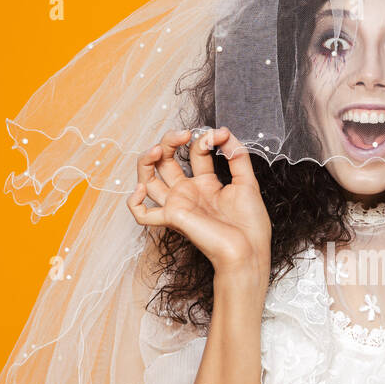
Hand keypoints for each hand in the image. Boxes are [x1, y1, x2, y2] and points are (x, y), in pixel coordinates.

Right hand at [127, 126, 270, 278]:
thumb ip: (237, 156)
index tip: (218, 134)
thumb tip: (224, 133)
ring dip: (146, 160)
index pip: (195, 153)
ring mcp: (178, 204)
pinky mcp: (172, 218)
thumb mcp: (247, 182)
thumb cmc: (250, 225)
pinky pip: (142, 215)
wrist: (249, 251)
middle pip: (166, 161)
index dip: (204, 139)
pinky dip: (134, 202)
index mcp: (206, 184)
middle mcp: (189, 192)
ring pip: (148, 180)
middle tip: (183, 133)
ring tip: (157, 149)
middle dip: (169, 141)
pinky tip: (141, 188)